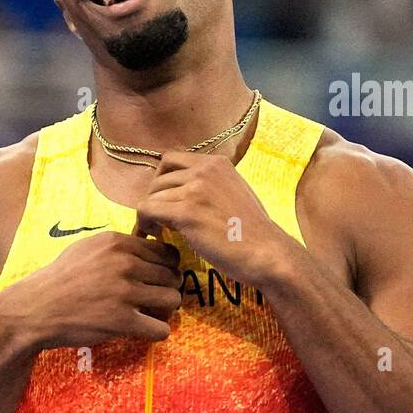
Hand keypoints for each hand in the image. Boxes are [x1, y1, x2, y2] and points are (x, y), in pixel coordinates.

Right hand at [0, 229, 181, 349]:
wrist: (34, 309)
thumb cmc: (59, 279)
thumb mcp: (86, 249)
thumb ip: (118, 247)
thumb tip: (150, 246)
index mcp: (117, 243)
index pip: (165, 252)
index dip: (164, 268)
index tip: (153, 279)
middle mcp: (124, 263)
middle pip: (172, 276)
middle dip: (165, 289)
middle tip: (151, 300)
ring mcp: (124, 292)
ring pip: (172, 300)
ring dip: (164, 310)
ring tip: (148, 314)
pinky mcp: (122, 321)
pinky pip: (161, 329)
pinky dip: (156, 332)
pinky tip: (142, 330)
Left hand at [133, 151, 295, 289]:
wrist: (268, 252)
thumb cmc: (252, 231)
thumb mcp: (233, 193)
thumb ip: (210, 186)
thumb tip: (181, 188)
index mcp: (216, 163)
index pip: (171, 159)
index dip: (162, 181)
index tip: (165, 201)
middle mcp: (205, 170)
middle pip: (158, 179)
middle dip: (155, 199)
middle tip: (159, 221)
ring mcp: (195, 189)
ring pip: (151, 196)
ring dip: (150, 215)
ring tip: (158, 232)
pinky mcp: (186, 212)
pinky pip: (147, 210)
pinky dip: (144, 224)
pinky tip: (156, 237)